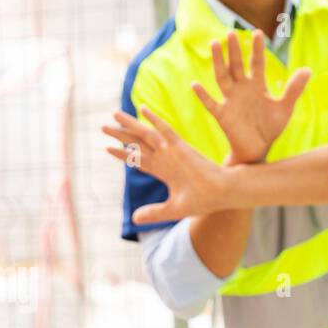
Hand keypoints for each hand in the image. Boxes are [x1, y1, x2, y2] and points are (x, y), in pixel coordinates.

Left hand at [101, 106, 230, 223]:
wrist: (223, 193)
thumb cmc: (204, 200)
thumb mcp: (173, 210)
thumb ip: (153, 212)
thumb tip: (134, 218)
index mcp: (165, 170)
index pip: (139, 159)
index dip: (123, 154)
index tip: (107, 148)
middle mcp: (166, 157)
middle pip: (138, 143)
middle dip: (121, 135)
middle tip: (103, 127)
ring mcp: (172, 151)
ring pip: (146, 134)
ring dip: (129, 125)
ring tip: (113, 115)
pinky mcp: (181, 147)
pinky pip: (165, 130)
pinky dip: (154, 119)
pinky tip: (143, 109)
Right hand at [192, 30, 310, 163]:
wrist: (258, 149)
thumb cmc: (270, 128)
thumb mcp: (285, 108)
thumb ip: (294, 89)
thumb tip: (307, 69)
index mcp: (257, 86)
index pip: (256, 63)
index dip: (257, 49)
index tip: (256, 32)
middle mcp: (242, 89)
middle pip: (236, 66)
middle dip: (234, 50)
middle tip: (231, 33)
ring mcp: (230, 101)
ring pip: (222, 77)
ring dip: (218, 62)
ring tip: (214, 45)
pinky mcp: (222, 115)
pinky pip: (210, 104)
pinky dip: (203, 96)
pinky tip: (195, 85)